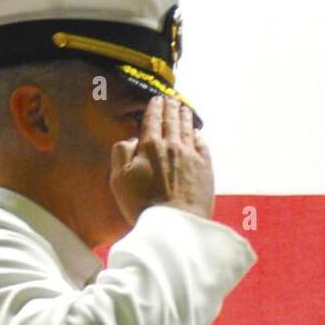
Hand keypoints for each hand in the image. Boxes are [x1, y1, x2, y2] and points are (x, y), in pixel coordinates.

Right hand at [111, 94, 215, 224]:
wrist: (174, 225)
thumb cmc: (143, 205)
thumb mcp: (119, 179)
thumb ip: (121, 153)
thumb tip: (132, 139)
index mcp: (150, 146)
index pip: (152, 120)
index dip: (154, 108)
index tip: (156, 99)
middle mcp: (172, 146)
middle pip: (172, 121)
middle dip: (171, 107)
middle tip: (171, 99)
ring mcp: (191, 156)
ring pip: (188, 130)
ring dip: (185, 117)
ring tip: (184, 109)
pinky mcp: (206, 169)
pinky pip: (203, 145)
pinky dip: (199, 136)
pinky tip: (198, 133)